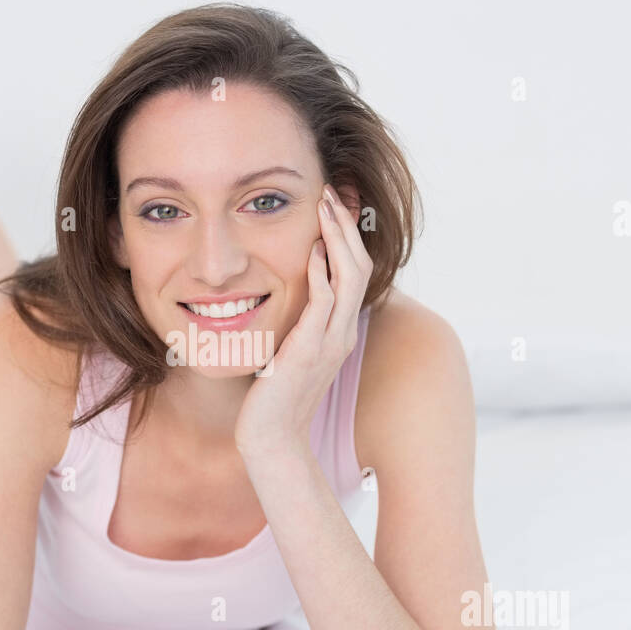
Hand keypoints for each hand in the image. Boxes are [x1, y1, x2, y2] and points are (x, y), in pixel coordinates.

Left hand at [233, 182, 372, 460]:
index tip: (336, 203)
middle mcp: (341, 334)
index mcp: (338, 331)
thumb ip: (292, 323)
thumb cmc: (271, 397)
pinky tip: (313, 249)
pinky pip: (324, 304)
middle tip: (334, 191)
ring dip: (339, 238)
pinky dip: (322, 273)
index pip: (355, 273)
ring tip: (326, 206)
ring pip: (350, 278)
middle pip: (360, 267)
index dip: (349, 236)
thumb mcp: (286, 350)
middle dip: (347, 226)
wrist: (270, 439)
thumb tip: (279, 295)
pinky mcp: (308, 351)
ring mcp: (329, 343)